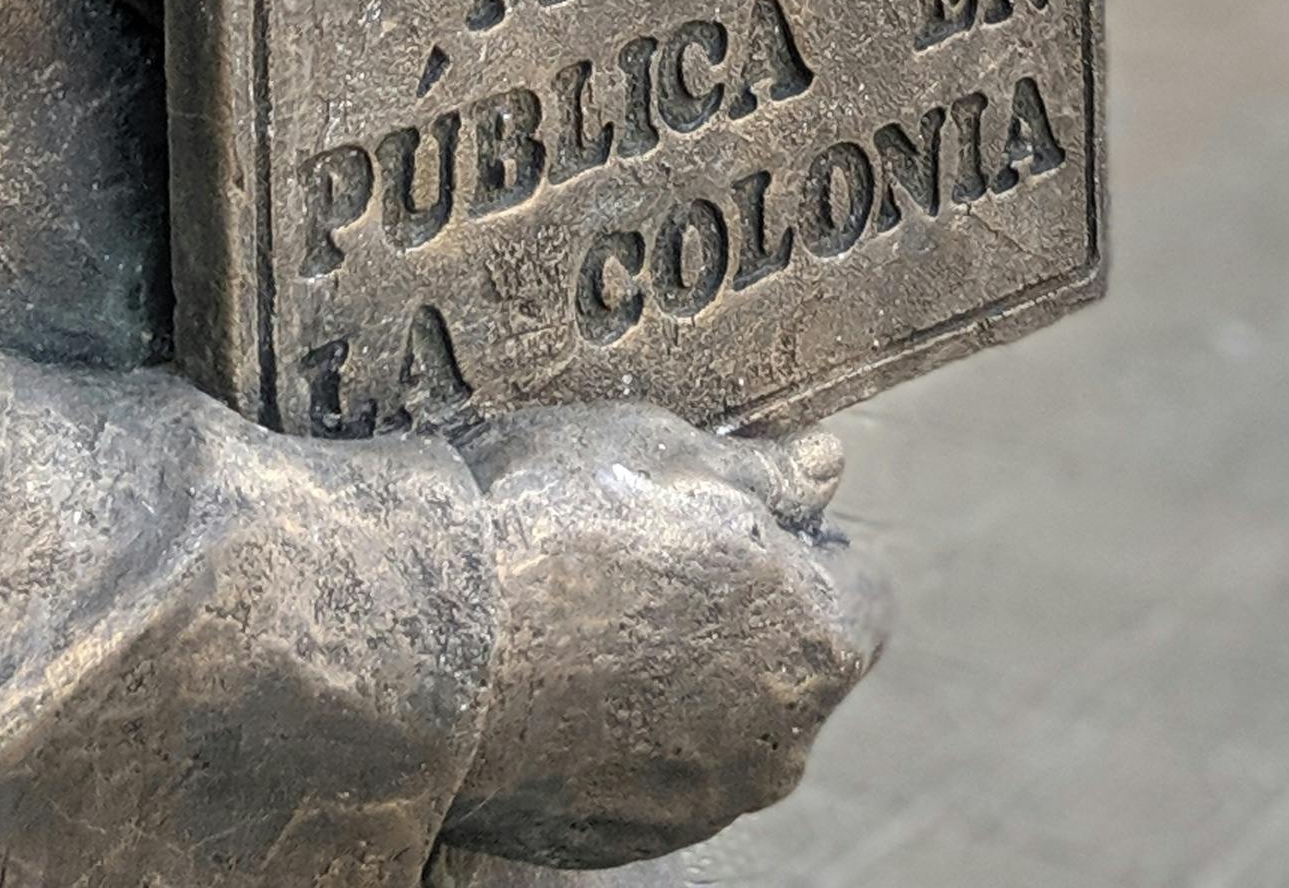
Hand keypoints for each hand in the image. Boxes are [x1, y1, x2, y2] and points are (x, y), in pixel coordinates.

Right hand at [442, 405, 885, 866]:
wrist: (426, 637)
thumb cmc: (556, 521)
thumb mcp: (673, 451)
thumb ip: (769, 473)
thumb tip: (826, 468)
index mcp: (815, 644)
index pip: (861, 590)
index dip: (803, 540)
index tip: (736, 509)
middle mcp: (776, 746)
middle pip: (792, 666)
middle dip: (745, 611)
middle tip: (650, 549)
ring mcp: (696, 803)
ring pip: (720, 723)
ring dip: (681, 673)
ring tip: (589, 607)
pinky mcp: (620, 837)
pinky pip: (648, 772)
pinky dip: (621, 727)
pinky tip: (559, 671)